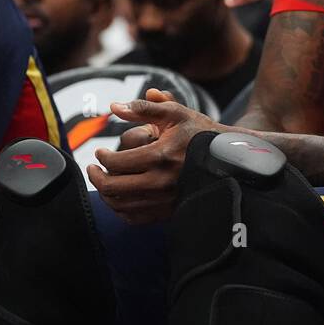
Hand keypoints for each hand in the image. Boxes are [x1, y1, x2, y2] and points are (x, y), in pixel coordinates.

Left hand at [87, 89, 225, 223]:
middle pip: (113, 186)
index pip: (116, 162)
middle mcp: (162, 181)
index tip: (101, 151)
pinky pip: (134, 217)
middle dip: (97, 176)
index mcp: (161, 155)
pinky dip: (120, 209)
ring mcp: (165, 199)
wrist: (228, 159)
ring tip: (104, 180)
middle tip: (95, 167)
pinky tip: (120, 195)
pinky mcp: (168, 211)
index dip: (102, 156)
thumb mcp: (175, 114)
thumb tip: (114, 107)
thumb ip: (143, 108)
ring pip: (120, 204)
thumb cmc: (200, 134)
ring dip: (106, 193)